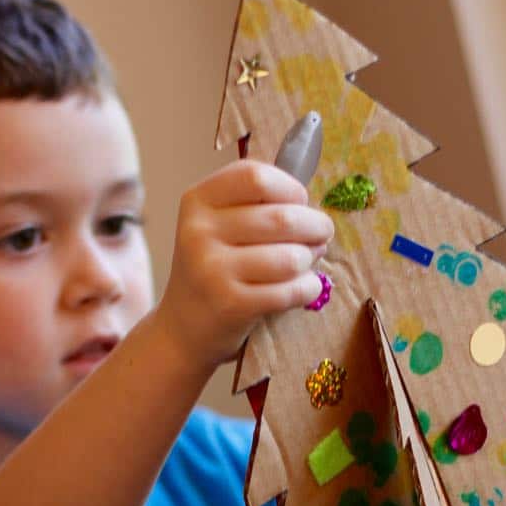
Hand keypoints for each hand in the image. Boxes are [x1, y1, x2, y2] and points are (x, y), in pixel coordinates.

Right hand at [157, 160, 333, 374]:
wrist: (183, 327)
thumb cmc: (213, 270)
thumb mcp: (217, 227)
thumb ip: (255, 206)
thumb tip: (313, 210)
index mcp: (198, 201)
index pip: (256, 177)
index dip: (290, 188)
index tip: (300, 202)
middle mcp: (200, 232)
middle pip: (281, 217)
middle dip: (314, 226)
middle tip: (322, 234)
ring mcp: (213, 269)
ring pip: (290, 257)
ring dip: (309, 260)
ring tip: (306, 263)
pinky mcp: (231, 304)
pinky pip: (289, 291)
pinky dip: (308, 288)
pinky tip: (306, 287)